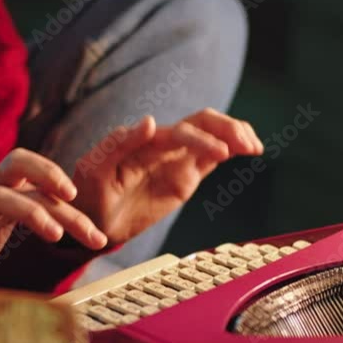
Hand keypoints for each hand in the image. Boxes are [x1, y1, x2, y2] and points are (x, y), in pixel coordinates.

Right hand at [0, 149, 107, 277]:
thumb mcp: (4, 223)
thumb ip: (32, 212)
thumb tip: (75, 217)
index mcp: (1, 189)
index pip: (30, 170)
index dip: (54, 176)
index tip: (77, 198)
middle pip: (17, 164)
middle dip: (50, 175)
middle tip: (74, 197)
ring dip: (32, 212)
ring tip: (56, 236)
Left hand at [71, 109, 263, 243]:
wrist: (91, 222)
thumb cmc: (87, 194)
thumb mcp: (94, 170)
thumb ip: (119, 144)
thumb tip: (149, 121)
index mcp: (144, 141)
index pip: (181, 132)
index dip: (204, 139)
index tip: (223, 153)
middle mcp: (163, 145)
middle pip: (202, 123)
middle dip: (228, 128)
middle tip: (249, 144)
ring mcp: (176, 160)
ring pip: (212, 136)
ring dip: (235, 134)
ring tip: (255, 146)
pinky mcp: (184, 177)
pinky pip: (212, 157)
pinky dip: (232, 149)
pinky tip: (249, 150)